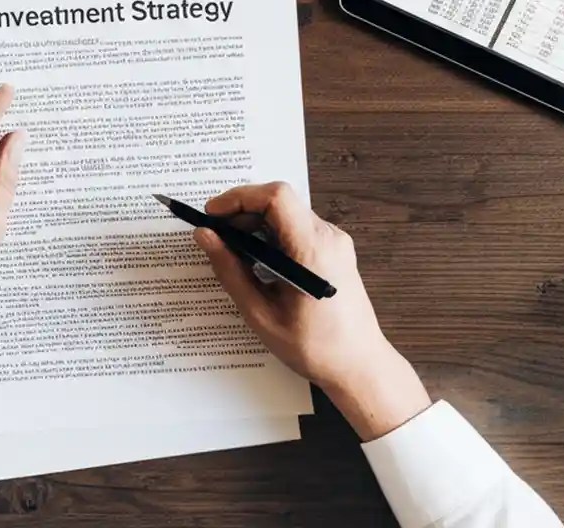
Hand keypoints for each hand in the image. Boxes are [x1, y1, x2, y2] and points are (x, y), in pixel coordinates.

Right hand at [194, 182, 430, 440]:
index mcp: (312, 250)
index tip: (212, 214)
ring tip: (234, 254)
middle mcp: (329, 237)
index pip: (275, 197)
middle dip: (242, 212)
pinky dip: (273, 235)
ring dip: (257, 225)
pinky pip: (299, 228)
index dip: (238, 198)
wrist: (359, 365)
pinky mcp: (335, 250)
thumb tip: (205, 237)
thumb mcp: (261, 314)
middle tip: (216, 237)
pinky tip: (258, 262)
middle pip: (280, 202)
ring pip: (288, 214)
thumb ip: (230, 271)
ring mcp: (336, 242)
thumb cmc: (314, 347)